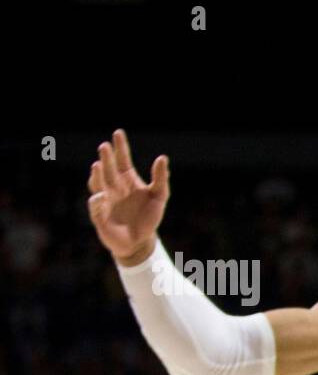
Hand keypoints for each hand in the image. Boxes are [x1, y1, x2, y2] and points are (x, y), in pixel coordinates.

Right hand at [86, 129, 170, 265]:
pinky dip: (98, 201)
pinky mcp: (99, 215)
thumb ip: (160, 178)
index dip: (120, 147)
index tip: (118, 133)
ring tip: (98, 166)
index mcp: (127, 180)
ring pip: (98, 185)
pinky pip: (96, 207)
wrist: (140, 241)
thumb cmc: (148, 217)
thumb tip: (162, 157)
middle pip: (109, 170)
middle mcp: (113, 187)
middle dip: (106, 158)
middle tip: (104, 146)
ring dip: (97, 176)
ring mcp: (105, 200)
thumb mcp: (159, 197)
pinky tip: (101, 196)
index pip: (122, 160)